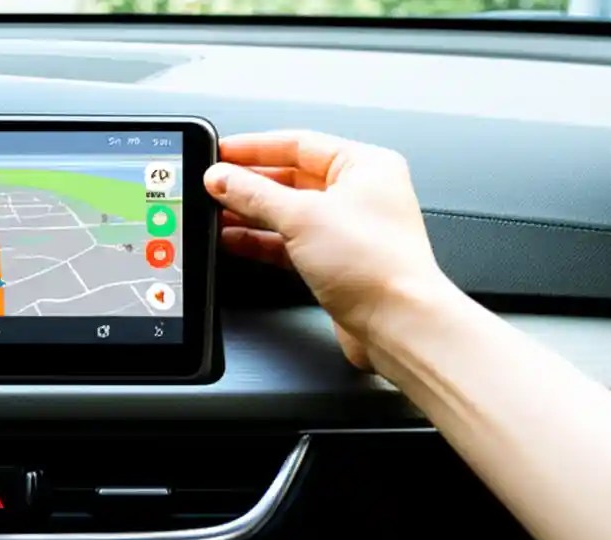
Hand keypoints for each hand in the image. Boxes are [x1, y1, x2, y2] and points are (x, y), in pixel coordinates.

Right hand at [204, 130, 449, 368]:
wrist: (397, 324)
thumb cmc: (377, 266)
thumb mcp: (303, 217)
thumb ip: (254, 194)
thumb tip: (222, 178)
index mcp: (365, 165)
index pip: (298, 143)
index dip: (254, 147)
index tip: (221, 153)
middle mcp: (359, 194)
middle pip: (291, 177)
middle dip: (248, 184)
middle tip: (212, 185)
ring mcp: (346, 230)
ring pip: (287, 212)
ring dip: (250, 214)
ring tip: (214, 213)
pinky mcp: (335, 263)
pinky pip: (289, 242)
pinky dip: (261, 241)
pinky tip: (234, 240)